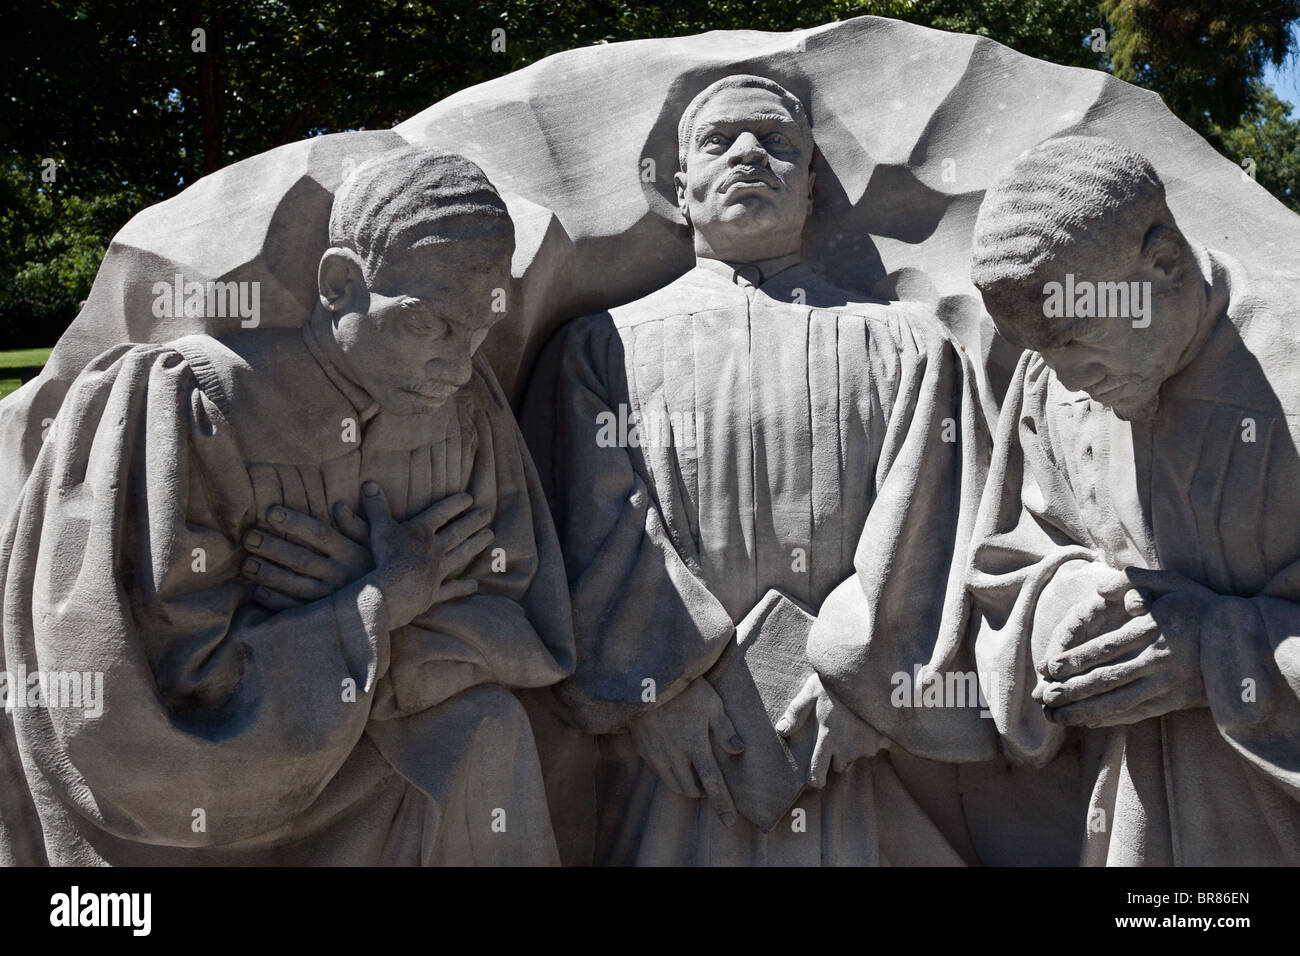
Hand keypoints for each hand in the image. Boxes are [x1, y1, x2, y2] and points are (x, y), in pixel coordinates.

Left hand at [242, 501, 374, 610]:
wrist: (396, 605)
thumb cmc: (382, 567)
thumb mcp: (379, 543)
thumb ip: (358, 523)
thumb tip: (339, 504)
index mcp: (352, 553)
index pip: (320, 533)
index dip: (295, 522)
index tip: (271, 511)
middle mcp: (342, 575)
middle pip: (302, 559)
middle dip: (273, 548)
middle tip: (249, 537)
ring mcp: (333, 598)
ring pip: (296, 585)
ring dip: (269, 575)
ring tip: (247, 564)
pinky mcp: (326, 617)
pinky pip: (298, 611)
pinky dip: (277, 603)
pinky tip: (258, 592)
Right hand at [360, 483, 493, 627]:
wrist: (393, 591)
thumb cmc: (386, 557)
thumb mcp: (379, 528)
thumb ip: (376, 507)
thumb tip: (369, 484)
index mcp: (422, 532)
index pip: (441, 513)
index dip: (454, 504)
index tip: (469, 497)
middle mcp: (435, 549)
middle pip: (457, 532)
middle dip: (472, 521)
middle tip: (487, 514)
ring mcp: (437, 571)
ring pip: (460, 555)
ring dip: (475, 545)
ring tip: (490, 536)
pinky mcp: (434, 591)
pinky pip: (451, 589)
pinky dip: (462, 587)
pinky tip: (474, 586)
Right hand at [628, 677, 743, 825]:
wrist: (647, 680)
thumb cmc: (685, 689)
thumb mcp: (712, 704)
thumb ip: (725, 730)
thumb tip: (738, 751)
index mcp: (696, 745)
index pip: (712, 783)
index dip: (721, 803)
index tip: (729, 821)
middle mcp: (675, 756)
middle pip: (691, 789)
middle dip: (703, 792)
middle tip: (709, 785)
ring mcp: (657, 754)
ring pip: (674, 785)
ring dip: (686, 785)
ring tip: (693, 775)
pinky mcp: (643, 750)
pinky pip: (659, 773)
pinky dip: (670, 775)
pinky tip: (674, 762)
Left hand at [777, 673, 888, 788]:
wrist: (869, 672)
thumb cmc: (835, 681)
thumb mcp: (810, 692)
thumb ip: (795, 713)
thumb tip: (781, 730)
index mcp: (827, 737)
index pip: (818, 772)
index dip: (814, 780)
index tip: (813, 782)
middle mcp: (847, 747)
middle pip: (839, 766)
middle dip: (836, 757)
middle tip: (835, 735)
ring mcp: (867, 744)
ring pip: (857, 756)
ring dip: (854, 747)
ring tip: (851, 724)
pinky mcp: (884, 739)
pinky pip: (876, 746)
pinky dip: (872, 738)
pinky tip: (867, 722)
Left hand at [1036, 568, 1215, 726]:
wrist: (1246, 640)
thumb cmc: (1201, 607)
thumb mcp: (1175, 584)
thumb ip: (1138, 581)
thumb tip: (1101, 586)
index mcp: (1156, 630)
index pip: (1107, 648)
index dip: (1076, 659)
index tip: (1050, 667)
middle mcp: (1161, 660)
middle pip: (1108, 679)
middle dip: (1072, 690)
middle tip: (1044, 696)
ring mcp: (1169, 684)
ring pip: (1120, 701)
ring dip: (1085, 711)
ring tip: (1056, 716)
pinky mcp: (1176, 700)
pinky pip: (1139, 712)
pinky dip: (1111, 719)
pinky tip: (1088, 722)